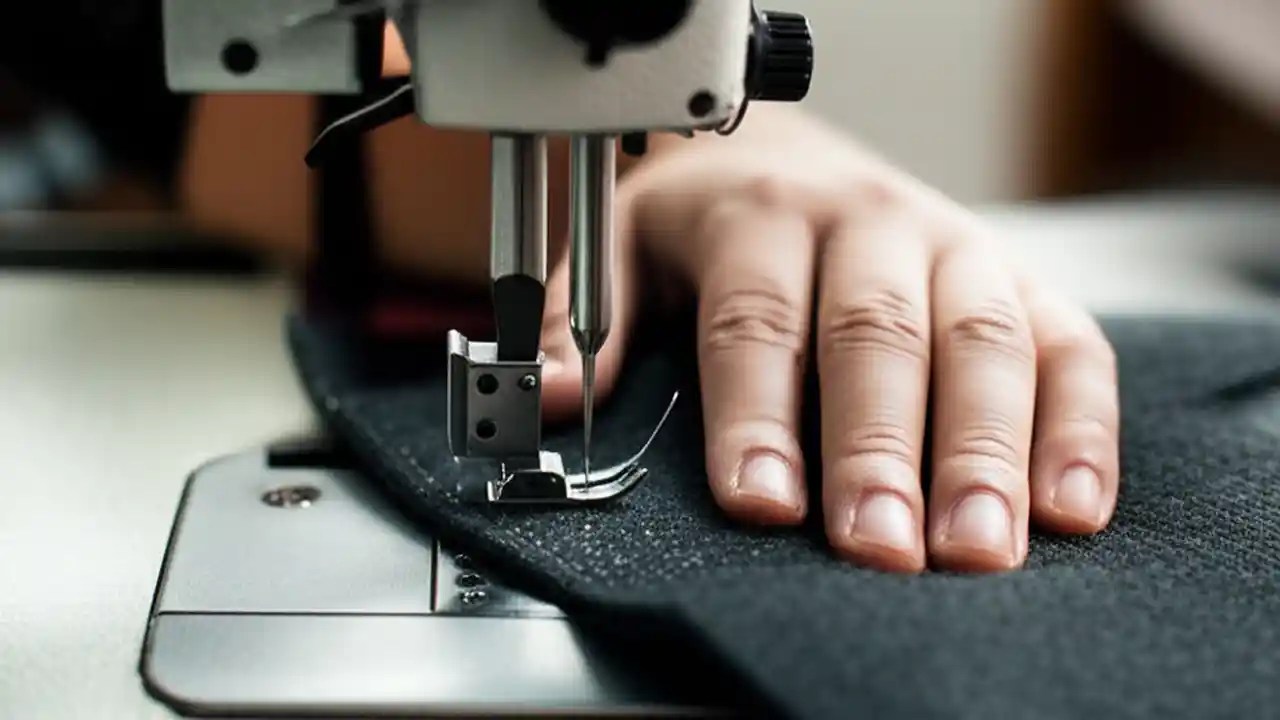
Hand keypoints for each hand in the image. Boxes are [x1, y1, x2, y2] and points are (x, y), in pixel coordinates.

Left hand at [535, 106, 1120, 573]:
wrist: (788, 151)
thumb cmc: (708, 219)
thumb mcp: (619, 243)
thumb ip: (586, 317)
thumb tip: (556, 396)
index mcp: (760, 215)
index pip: (757, 321)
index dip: (757, 415)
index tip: (760, 503)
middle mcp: (868, 225)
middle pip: (877, 337)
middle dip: (879, 449)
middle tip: (879, 546)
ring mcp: (954, 249)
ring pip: (982, 344)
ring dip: (985, 453)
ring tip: (979, 551)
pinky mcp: (1020, 282)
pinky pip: (1070, 346)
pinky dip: (1079, 429)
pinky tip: (1069, 510)